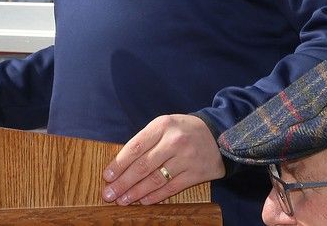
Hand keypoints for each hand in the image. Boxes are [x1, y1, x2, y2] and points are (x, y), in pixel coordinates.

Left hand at [102, 114, 223, 205]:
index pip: (135, 147)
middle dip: (123, 182)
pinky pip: (171, 188)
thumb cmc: (182, 130)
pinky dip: (155, 196)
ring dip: (136, 192)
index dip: (119, 164)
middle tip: (109, 194)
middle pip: (143, 166)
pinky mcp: (196, 174)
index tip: (107, 176)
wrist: (219, 135)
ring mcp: (186, 159)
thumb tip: (121, 165)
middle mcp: (174, 142)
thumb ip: (145, 141)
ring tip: (123, 200)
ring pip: (156, 179)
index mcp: (162, 126)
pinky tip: (143, 201)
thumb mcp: (164, 126)